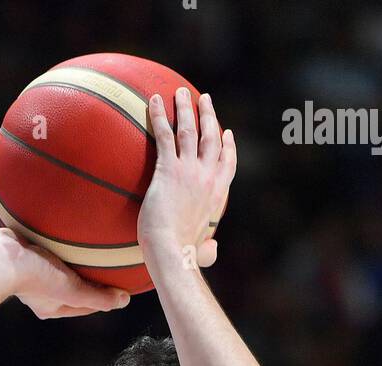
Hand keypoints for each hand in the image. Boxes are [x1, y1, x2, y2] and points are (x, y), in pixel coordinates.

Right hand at [0, 228, 130, 318]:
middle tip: (107, 266)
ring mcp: (30, 272)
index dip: (103, 297)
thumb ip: (98, 297)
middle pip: (71, 286)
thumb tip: (124, 300)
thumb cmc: (35, 277)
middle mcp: (40, 293)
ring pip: (60, 267)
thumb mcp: (72, 290)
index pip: (84, 305)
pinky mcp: (24, 252)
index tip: (120, 287)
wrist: (0, 257)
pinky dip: (60, 243)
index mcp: (50, 307)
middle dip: (88, 278)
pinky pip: (48, 248)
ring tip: (89, 246)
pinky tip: (69, 229)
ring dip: (73, 259)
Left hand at [138, 90, 235, 270]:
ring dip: (185, 108)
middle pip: (211, 138)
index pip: (227, 164)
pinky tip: (153, 99)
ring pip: (190, 131)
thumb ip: (209, 249)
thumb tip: (211, 252)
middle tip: (204, 100)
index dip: (228, 147)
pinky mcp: (169, 169)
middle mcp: (208, 178)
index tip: (227, 134)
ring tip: (181, 92)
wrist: (173, 253)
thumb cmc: (185, 257)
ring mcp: (190, 171)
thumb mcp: (203, 252)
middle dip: (209, 116)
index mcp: (217, 196)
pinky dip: (159, 115)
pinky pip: (164, 135)